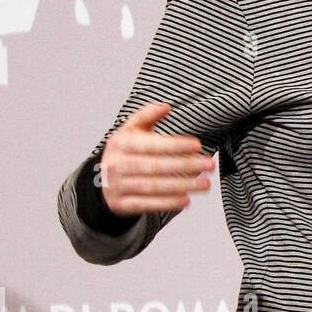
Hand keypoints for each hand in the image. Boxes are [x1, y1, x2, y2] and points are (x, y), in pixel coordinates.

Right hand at [98, 102, 214, 216]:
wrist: (102, 180)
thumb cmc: (125, 151)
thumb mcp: (130, 130)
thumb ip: (147, 115)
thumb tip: (166, 107)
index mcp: (120, 143)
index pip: (151, 144)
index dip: (175, 145)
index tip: (198, 145)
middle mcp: (116, 165)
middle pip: (155, 166)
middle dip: (185, 166)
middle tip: (209, 165)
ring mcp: (117, 186)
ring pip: (153, 187)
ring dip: (182, 186)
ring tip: (205, 184)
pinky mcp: (121, 205)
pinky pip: (146, 204)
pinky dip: (167, 203)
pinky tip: (186, 200)